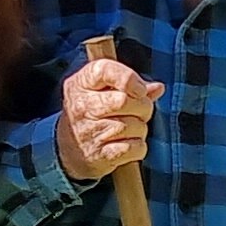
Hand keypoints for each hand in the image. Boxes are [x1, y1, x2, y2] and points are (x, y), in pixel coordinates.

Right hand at [53, 50, 161, 182]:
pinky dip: (138, 147)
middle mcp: (82, 106)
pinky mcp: (100, 155)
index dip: (128, 78)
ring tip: (131, 129)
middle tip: (140, 111)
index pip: (105, 70)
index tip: (140, 89)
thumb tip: (158, 88)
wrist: (67, 149)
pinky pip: (134, 148)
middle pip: (124, 101)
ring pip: (134, 126)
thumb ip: (130, 86)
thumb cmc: (91, 114)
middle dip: (142, 106)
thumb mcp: (101, 91)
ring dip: (140, 129)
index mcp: (82, 83)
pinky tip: (128, 144)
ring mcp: (90, 131)